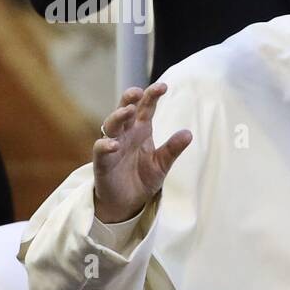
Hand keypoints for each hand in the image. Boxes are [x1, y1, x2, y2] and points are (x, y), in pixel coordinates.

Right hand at [93, 83, 191, 223]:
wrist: (127, 203)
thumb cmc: (142, 178)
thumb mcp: (162, 163)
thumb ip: (173, 149)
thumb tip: (189, 133)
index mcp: (140, 130)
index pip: (145, 108)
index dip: (152, 96)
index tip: (163, 86)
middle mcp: (125, 134)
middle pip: (124, 111)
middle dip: (129, 99)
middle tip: (137, 91)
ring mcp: (112, 147)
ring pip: (110, 126)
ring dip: (118, 116)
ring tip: (127, 110)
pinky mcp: (102, 163)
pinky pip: (100, 150)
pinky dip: (106, 145)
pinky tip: (115, 144)